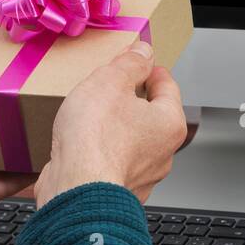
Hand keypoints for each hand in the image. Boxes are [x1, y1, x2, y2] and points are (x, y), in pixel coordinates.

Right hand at [33, 40, 186, 207]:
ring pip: (132, 142)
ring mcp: (142, 175)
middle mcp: (162, 153)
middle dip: (132, 100)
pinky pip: (112, 163)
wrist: (74, 190)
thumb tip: (142, 53)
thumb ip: (130, 64)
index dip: (151, 70)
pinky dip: (101, 152)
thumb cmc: (95, 142)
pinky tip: (84, 145)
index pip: (168, 87)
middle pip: (152, 116)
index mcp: (169, 123)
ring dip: (116, 129)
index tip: (141, 63)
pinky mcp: (117, 190)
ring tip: (94, 117)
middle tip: (113, 88)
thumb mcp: (110, 82)